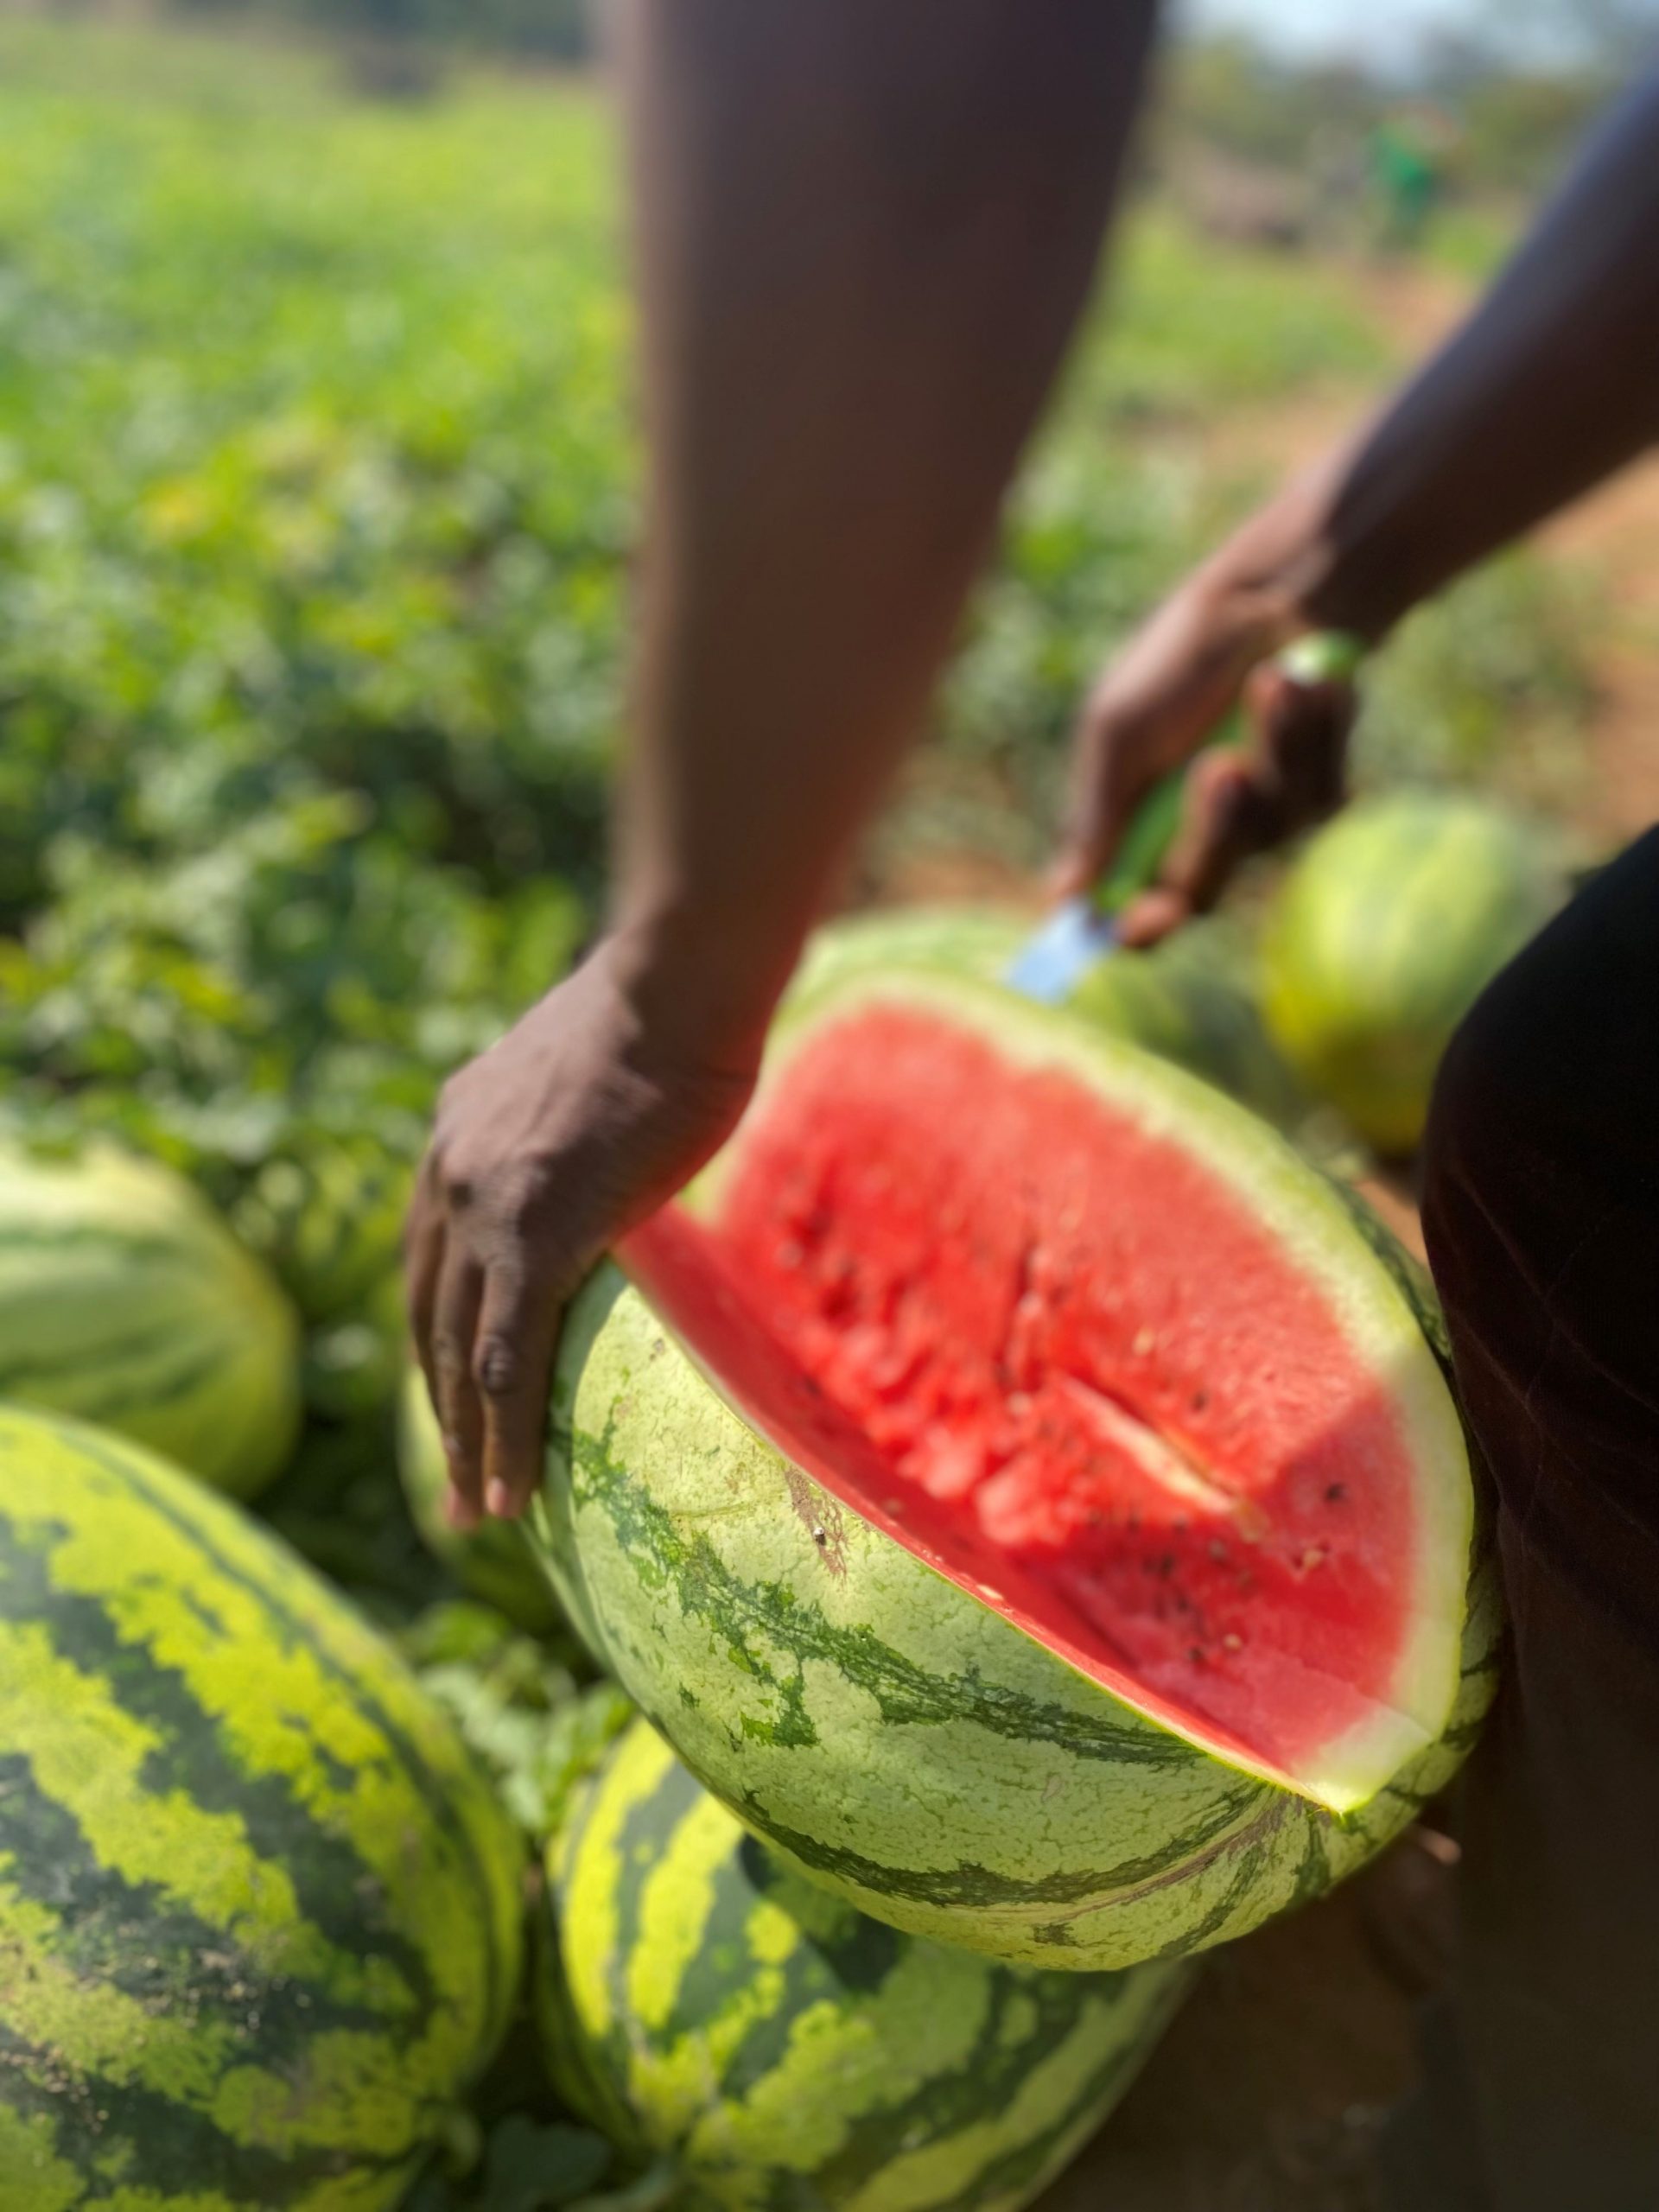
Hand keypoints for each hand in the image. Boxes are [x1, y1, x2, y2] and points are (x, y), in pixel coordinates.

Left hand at [405, 934, 758, 1527]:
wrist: (676, 983)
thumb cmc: (670, 1013)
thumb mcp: (591, 1076)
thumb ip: (576, 1132)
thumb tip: (620, 1157)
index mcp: (457, 1129)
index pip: (430, 1255)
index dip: (439, 1331)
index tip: (450, 1390)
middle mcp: (447, 1169)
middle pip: (426, 1313)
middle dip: (437, 1405)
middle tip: (452, 1482)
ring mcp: (482, 1206)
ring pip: (455, 1352)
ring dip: (463, 1441)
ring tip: (478, 1511)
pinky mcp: (532, 1237)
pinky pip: (504, 1360)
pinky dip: (501, 1435)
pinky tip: (509, 1493)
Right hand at [1056, 557, 1359, 947]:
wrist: (1273, 598)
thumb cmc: (1178, 659)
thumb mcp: (1116, 730)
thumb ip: (1097, 812)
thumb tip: (1062, 894)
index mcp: (1142, 829)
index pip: (1136, 908)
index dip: (1136, 928)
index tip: (1133, 923)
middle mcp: (1202, 839)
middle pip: (1202, 891)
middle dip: (1211, 829)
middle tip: (1217, 765)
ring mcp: (1264, 822)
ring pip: (1265, 838)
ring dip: (1267, 752)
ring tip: (1268, 679)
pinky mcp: (1321, 795)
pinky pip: (1316, 799)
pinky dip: (1306, 733)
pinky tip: (1299, 678)